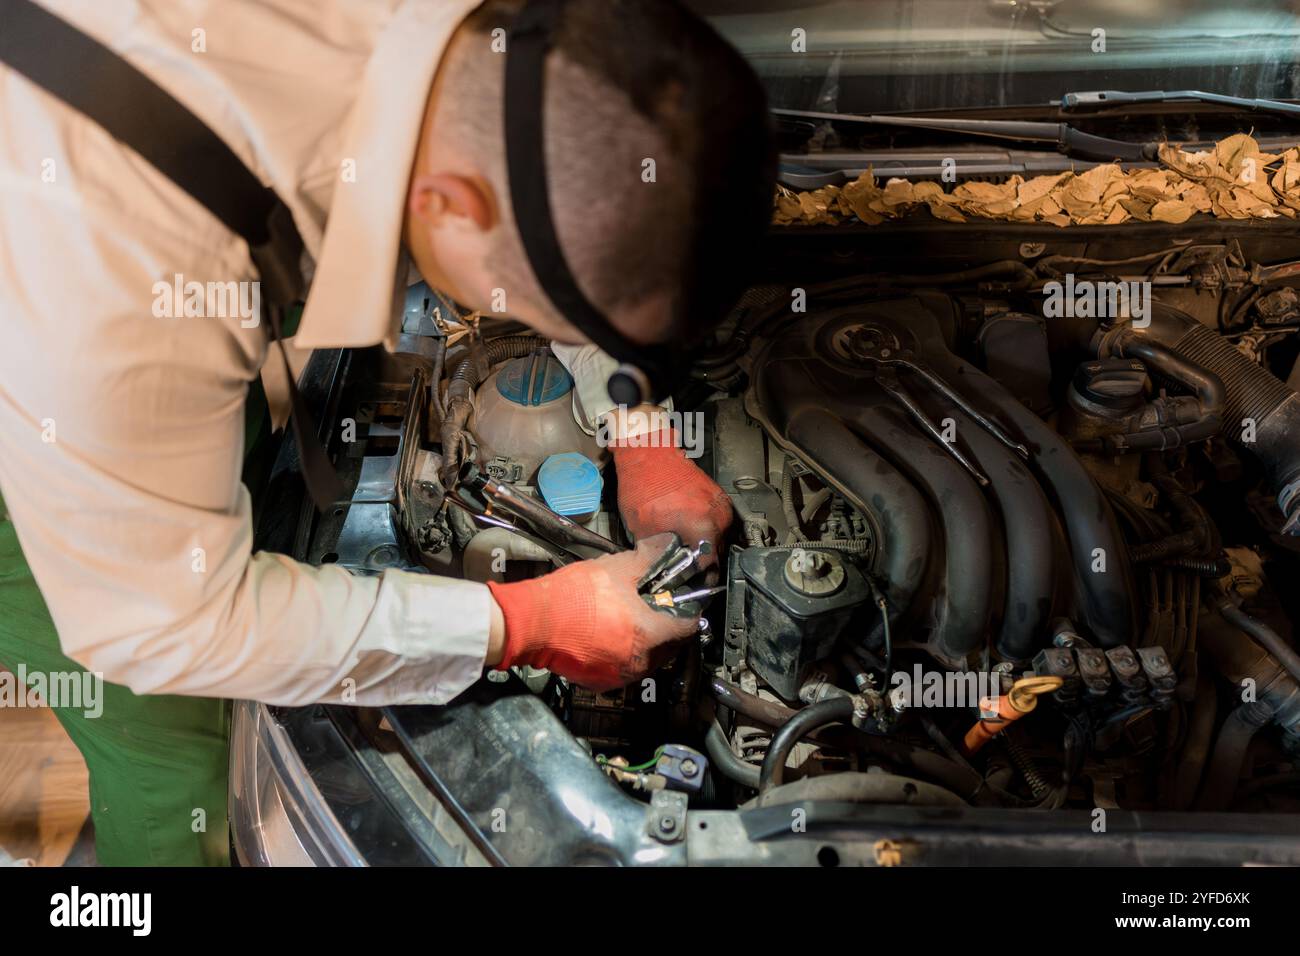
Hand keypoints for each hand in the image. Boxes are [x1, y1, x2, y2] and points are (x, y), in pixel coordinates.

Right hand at [486, 534, 698, 691]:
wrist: (531, 621)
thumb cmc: (572, 597)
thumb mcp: (616, 568)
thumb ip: (648, 559)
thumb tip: (667, 545)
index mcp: (649, 635)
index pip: (688, 628)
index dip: (689, 611)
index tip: (683, 602)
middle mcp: (639, 662)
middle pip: (671, 647)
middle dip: (667, 627)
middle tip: (656, 608)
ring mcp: (620, 675)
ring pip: (648, 659)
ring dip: (647, 641)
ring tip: (632, 619)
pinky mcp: (600, 682)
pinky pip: (625, 668)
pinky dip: (625, 653)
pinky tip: (612, 634)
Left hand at [611, 428, 732, 570]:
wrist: (648, 450)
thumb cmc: (644, 482)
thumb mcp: (642, 528)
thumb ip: (659, 554)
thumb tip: (663, 570)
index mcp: (703, 526)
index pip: (709, 567)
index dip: (697, 581)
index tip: (691, 587)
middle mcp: (718, 516)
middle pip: (717, 554)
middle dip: (702, 566)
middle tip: (687, 575)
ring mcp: (721, 504)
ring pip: (719, 539)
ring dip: (706, 549)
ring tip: (688, 555)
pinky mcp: (717, 497)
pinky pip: (716, 523)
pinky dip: (706, 532)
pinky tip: (690, 534)